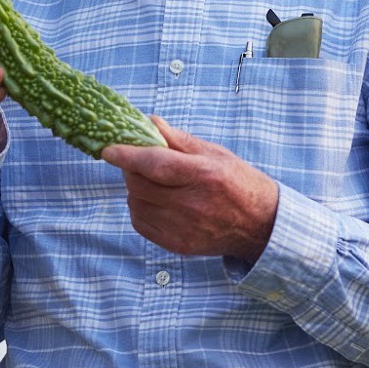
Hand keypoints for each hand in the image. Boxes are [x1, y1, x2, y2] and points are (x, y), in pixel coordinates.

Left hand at [103, 118, 278, 262]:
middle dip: (130, 169)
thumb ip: (179, 140)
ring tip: (153, 182)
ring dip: (135, 189)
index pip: (155, 164)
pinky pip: (141, 223)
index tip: (108, 149)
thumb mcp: (216, 153)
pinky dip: (140, 208)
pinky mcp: (177, 245)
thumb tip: (149, 122)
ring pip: (136, 204)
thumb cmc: (239, 183)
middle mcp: (192, 204)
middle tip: (139, 161)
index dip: (127, 155)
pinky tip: (156, 201)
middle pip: (139, 185)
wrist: (260, 225)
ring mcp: (183, 228)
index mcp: (204, 175)